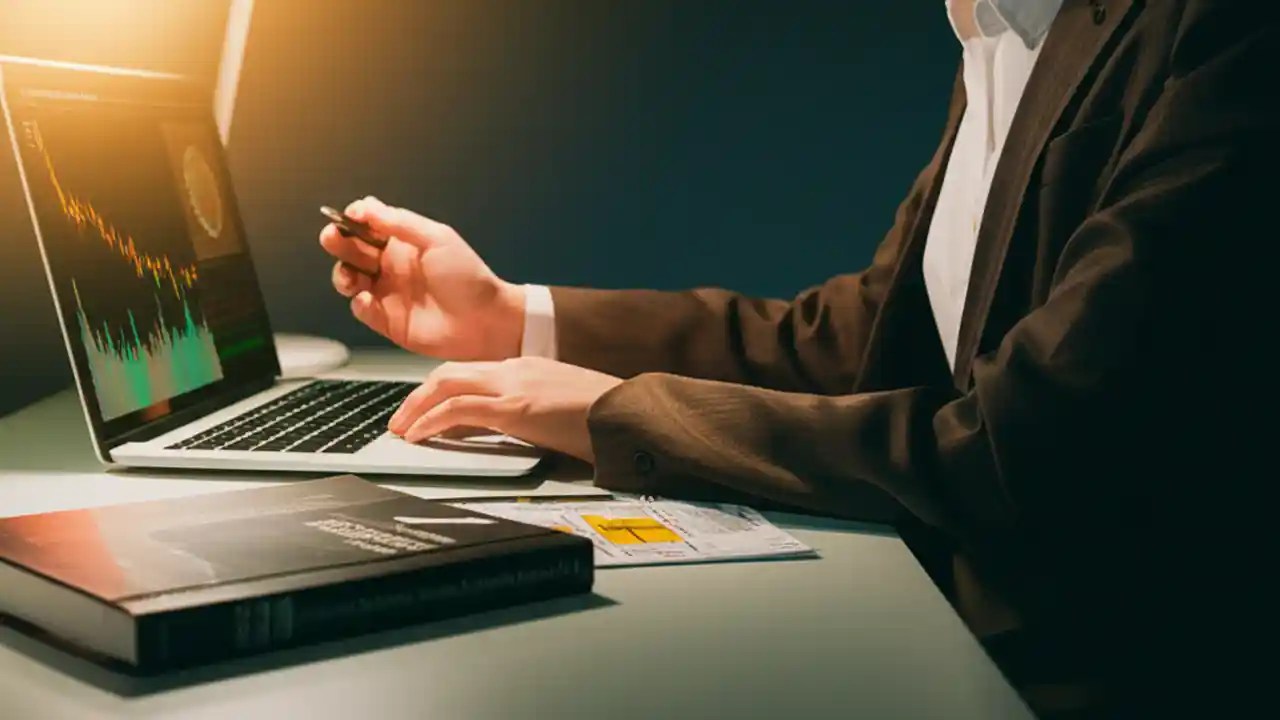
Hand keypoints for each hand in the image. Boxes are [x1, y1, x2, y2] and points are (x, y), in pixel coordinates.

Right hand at [319, 196, 525, 359]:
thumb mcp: (437, 238)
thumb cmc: (469, 278)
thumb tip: (365, 206)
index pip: (367, 228)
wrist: (487, 321)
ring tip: (350, 276)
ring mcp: (389, 294)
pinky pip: (362, 310)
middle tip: (333, 238)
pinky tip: (367, 300)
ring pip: (349, 280)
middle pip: (352, 251)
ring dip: (342, 275)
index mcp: (403, 244)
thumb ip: (400, 223)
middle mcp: (392, 267)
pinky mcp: (389, 321)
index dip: (352, 221)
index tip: (346, 218)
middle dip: (338, 242)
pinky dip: (359, 304)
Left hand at [388, 357, 622, 462]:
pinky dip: (431, 421)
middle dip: (418, 395)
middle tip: (401, 419)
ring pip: (446, 384)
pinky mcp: (515, 407)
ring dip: (416, 408)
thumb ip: (524, 414)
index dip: (439, 389)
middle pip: (449, 372)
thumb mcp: (557, 410)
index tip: (424, 409)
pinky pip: (458, 410)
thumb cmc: (604, 418)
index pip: (470, 372)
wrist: (629, 414)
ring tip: (401, 430)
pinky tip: (419, 437)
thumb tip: (493, 431)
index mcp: (527, 366)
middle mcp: (515, 368)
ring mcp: (514, 384)